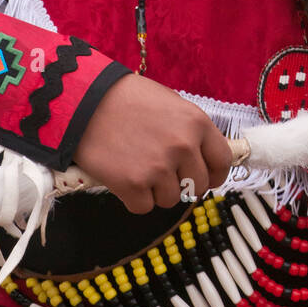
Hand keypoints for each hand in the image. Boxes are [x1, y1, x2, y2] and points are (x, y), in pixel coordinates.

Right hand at [73, 71, 232, 214]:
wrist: (85, 100)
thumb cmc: (127, 99)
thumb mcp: (171, 105)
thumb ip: (190, 131)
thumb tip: (203, 160)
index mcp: (197, 123)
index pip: (222, 162)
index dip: (214, 174)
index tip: (206, 178)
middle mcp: (183, 146)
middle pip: (197, 186)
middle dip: (182, 184)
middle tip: (162, 174)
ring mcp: (159, 168)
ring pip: (171, 199)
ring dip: (156, 190)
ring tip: (137, 166)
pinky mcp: (132, 185)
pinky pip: (143, 207)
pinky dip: (133, 197)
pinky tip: (122, 175)